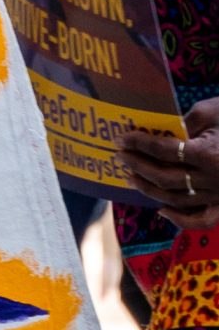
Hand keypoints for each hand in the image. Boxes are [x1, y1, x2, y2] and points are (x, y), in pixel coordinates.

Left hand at [120, 98, 218, 223]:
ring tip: (130, 177)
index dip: (140, 144)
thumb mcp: (215, 110)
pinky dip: (180, 219)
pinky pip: (201, 220)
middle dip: (138, 165)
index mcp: (209, 154)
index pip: (164, 151)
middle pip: (164, 177)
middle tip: (120, 156)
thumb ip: (187, 120)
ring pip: (176, 199)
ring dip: (149, 189)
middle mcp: (213, 180)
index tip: (122, 138)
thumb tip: (161, 130)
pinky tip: (161, 210)